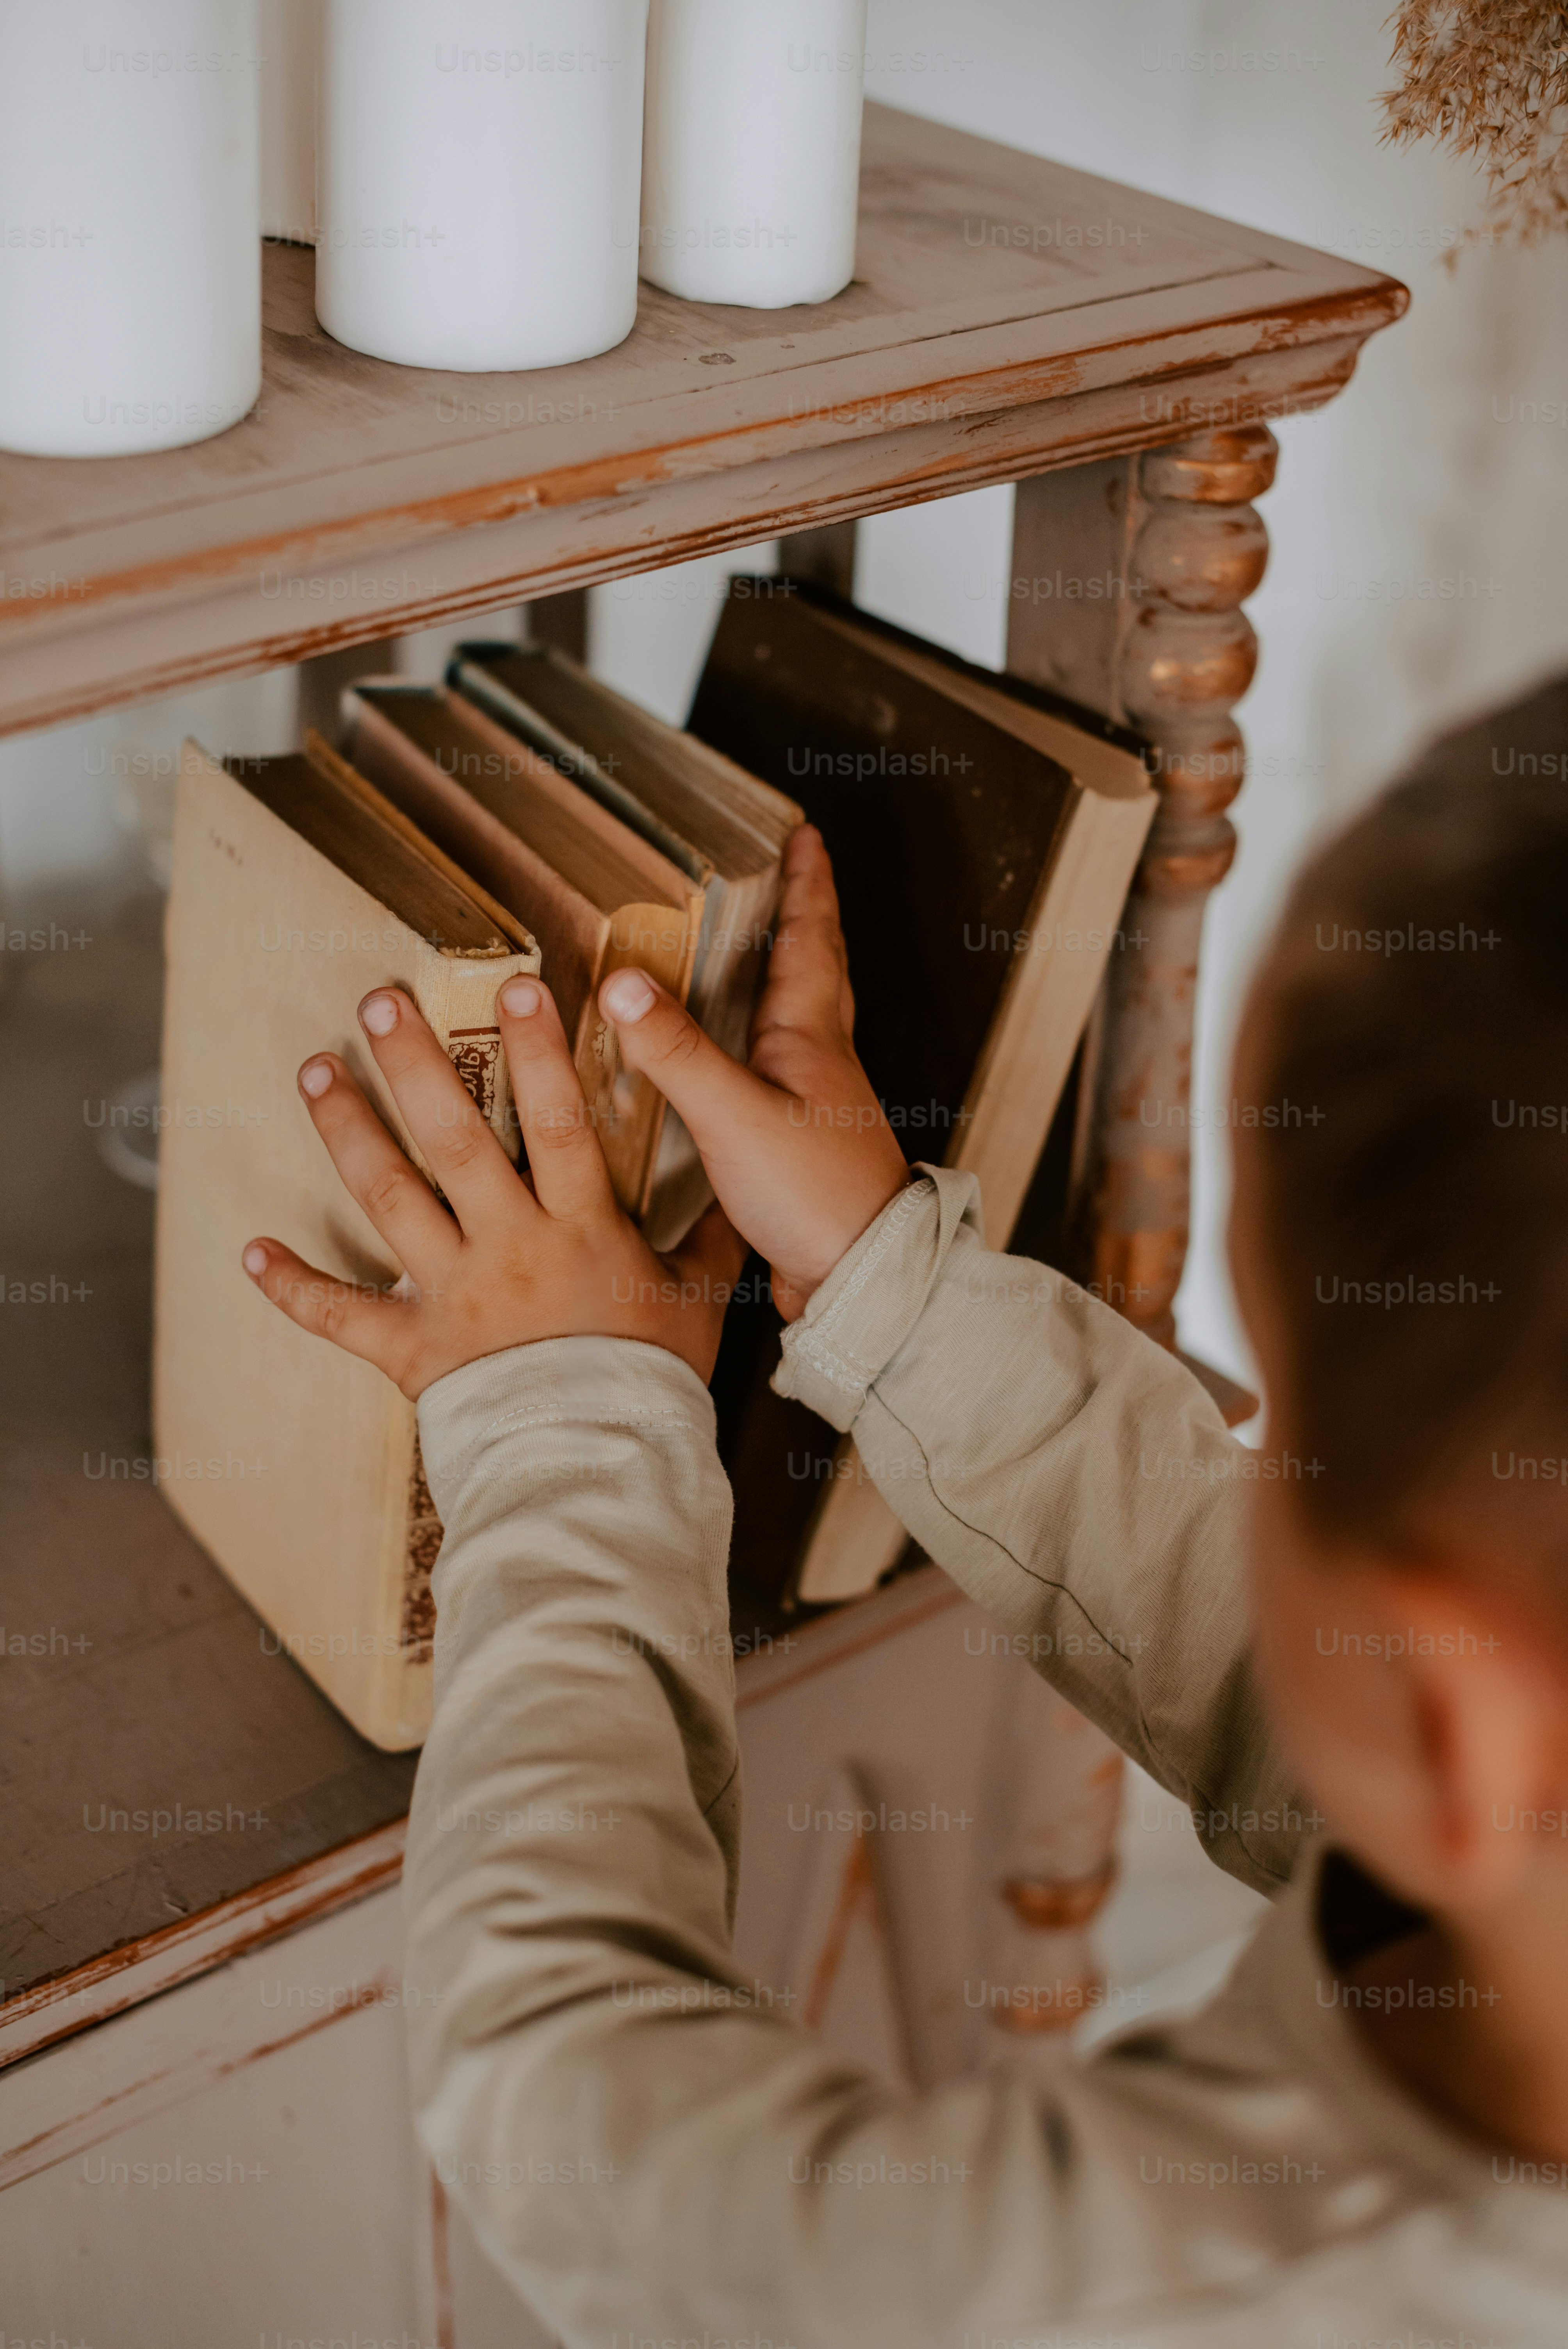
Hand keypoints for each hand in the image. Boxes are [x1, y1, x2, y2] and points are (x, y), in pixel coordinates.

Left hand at [242, 979, 743, 1398]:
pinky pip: (340, 1316)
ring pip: (389, 1200)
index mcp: (580, 1231)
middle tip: (380, 999)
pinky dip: (292, 1285)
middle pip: (456, 1141)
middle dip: (416, 1064)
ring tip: (316, 1071)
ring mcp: (454, 1296)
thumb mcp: (697, 1304)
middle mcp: (509, 1249)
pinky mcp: (413, 1351)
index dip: (539, 1052)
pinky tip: (250, 1249)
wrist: (603, 1473)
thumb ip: (710, 1243)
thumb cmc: (652, 1385)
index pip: (561, 1122)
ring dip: (347, 1132)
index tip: (515, 986)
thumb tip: (741, 1201)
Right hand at [597, 825, 909, 1321]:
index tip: (803, 836)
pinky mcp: (799, 1148)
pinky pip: (775, 1076)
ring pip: (797, 1024)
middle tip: (786, 876)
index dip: (807, 886)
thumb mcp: (734, 1115)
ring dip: (777, 982)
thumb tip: (623, 982)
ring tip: (745, 956)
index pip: (812, 940)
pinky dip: (752, 1050)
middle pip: (816, 972)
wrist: (862, 1280)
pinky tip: (724, 1065)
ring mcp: (814, 1106)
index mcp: (812, 1038)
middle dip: (800, 920)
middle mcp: (820, 1063)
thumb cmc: (815, 1195)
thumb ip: (676, 1052)